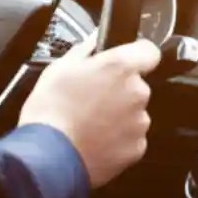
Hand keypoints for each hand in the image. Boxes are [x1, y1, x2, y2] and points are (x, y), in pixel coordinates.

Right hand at [19, 36, 161, 187]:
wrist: (48, 157)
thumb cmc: (50, 111)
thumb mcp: (60, 69)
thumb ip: (85, 50)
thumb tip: (95, 39)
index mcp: (120, 67)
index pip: (149, 51)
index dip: (137, 55)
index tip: (125, 61)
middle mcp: (136, 93)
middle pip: (137, 85)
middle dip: (119, 90)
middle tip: (92, 99)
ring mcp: (139, 122)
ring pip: (134, 113)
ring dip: (118, 116)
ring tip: (89, 123)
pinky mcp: (136, 148)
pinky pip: (131, 138)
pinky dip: (117, 139)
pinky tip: (94, 139)